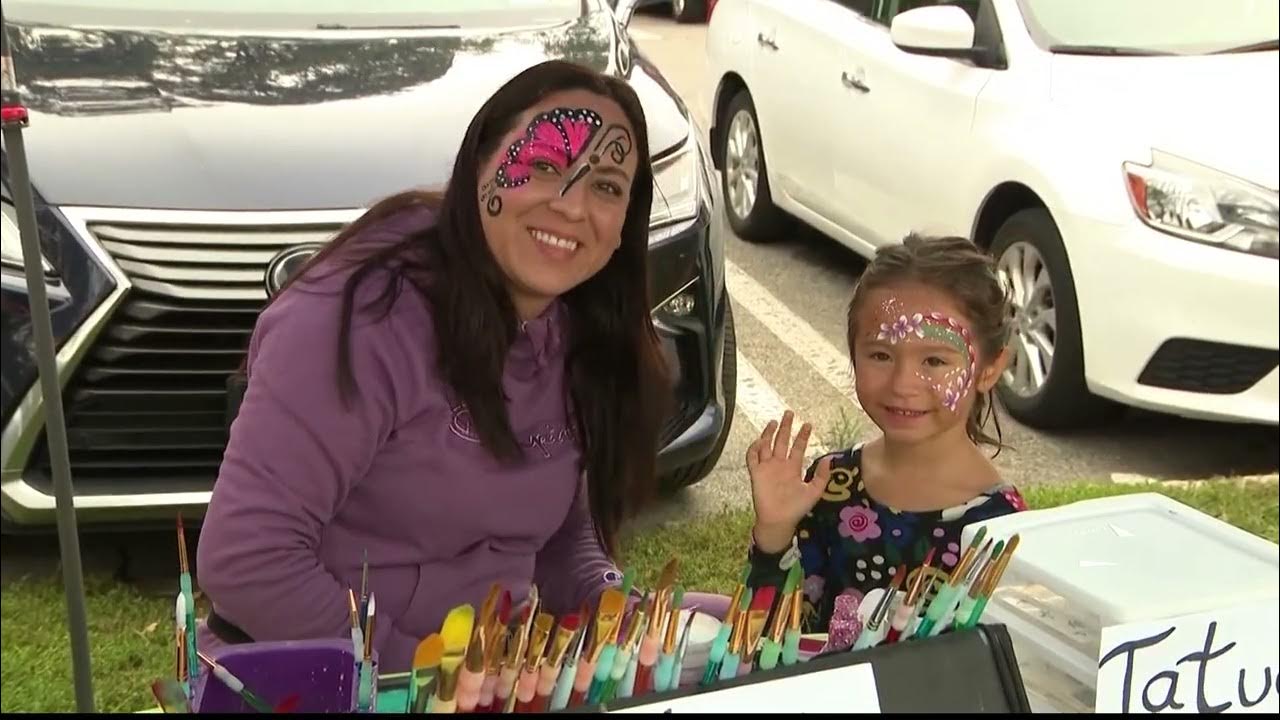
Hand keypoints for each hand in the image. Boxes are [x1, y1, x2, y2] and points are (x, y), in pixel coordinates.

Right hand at [746, 411, 832, 553]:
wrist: (779, 520)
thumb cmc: (796, 508)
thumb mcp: (813, 492)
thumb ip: (822, 476)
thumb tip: (830, 459)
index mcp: (793, 468)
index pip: (798, 447)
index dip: (803, 436)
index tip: (808, 424)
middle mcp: (779, 465)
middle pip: (782, 441)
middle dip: (786, 427)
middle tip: (789, 413)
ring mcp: (767, 468)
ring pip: (766, 445)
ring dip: (769, 433)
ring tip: (774, 422)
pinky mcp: (756, 473)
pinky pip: (752, 457)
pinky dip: (754, 448)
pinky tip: (760, 441)